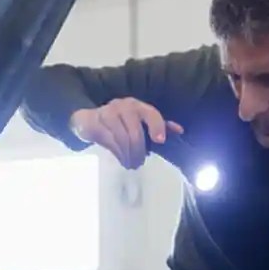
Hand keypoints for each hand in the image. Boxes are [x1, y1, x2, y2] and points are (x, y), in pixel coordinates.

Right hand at [69, 98, 183, 168]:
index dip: (157, 126)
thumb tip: (180, 130)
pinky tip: (119, 158)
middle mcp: (122, 106)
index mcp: (137, 105)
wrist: (88, 119)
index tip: (160, 141)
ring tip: (129, 163)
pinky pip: (108, 140)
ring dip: (127, 154)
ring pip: (121, 137)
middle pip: (135, 131)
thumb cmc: (120, 122)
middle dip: (138, 151)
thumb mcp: (139, 121)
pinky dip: (116, 152)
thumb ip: (158, 125)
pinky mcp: (93, 122)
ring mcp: (106, 113)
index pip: (150, 113)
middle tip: (139, 163)